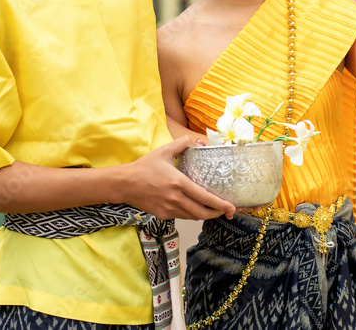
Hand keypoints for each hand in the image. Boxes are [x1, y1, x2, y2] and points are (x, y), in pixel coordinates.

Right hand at [120, 137, 235, 220]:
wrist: (125, 183)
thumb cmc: (144, 167)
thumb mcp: (164, 151)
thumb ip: (181, 144)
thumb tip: (193, 140)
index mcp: (179, 183)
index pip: (204, 197)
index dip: (220, 204)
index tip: (230, 206)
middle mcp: (175, 199)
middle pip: (202, 213)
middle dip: (216, 213)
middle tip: (225, 209)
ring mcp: (168, 209)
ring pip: (193, 217)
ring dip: (204, 214)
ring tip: (212, 208)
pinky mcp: (162, 215)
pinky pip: (182, 217)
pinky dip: (190, 213)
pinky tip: (193, 206)